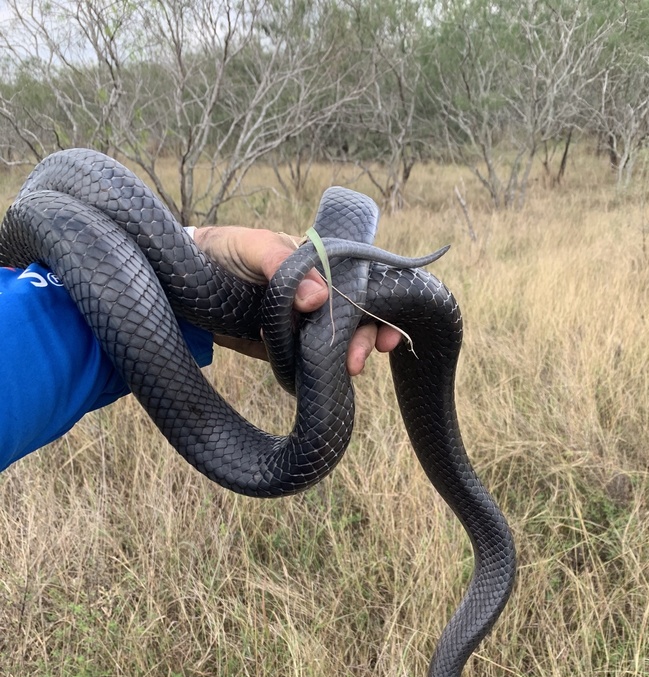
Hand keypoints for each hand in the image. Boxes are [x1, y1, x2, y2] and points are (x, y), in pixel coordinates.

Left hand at [193, 225, 401, 375]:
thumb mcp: (250, 246)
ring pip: (338, 343)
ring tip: (348, 370)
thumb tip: (318, 296)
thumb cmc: (223, 252)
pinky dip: (321, 373)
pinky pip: (312, 363)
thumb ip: (280, 264)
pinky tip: (325, 381)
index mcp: (320, 264)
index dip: (381, 303)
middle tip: (358, 360)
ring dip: (347, 358)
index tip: (387, 329)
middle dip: (366, 339)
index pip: (362, 281)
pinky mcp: (288, 349)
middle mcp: (319, 294)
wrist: (183, 285)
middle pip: (358, 317)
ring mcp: (305, 324)